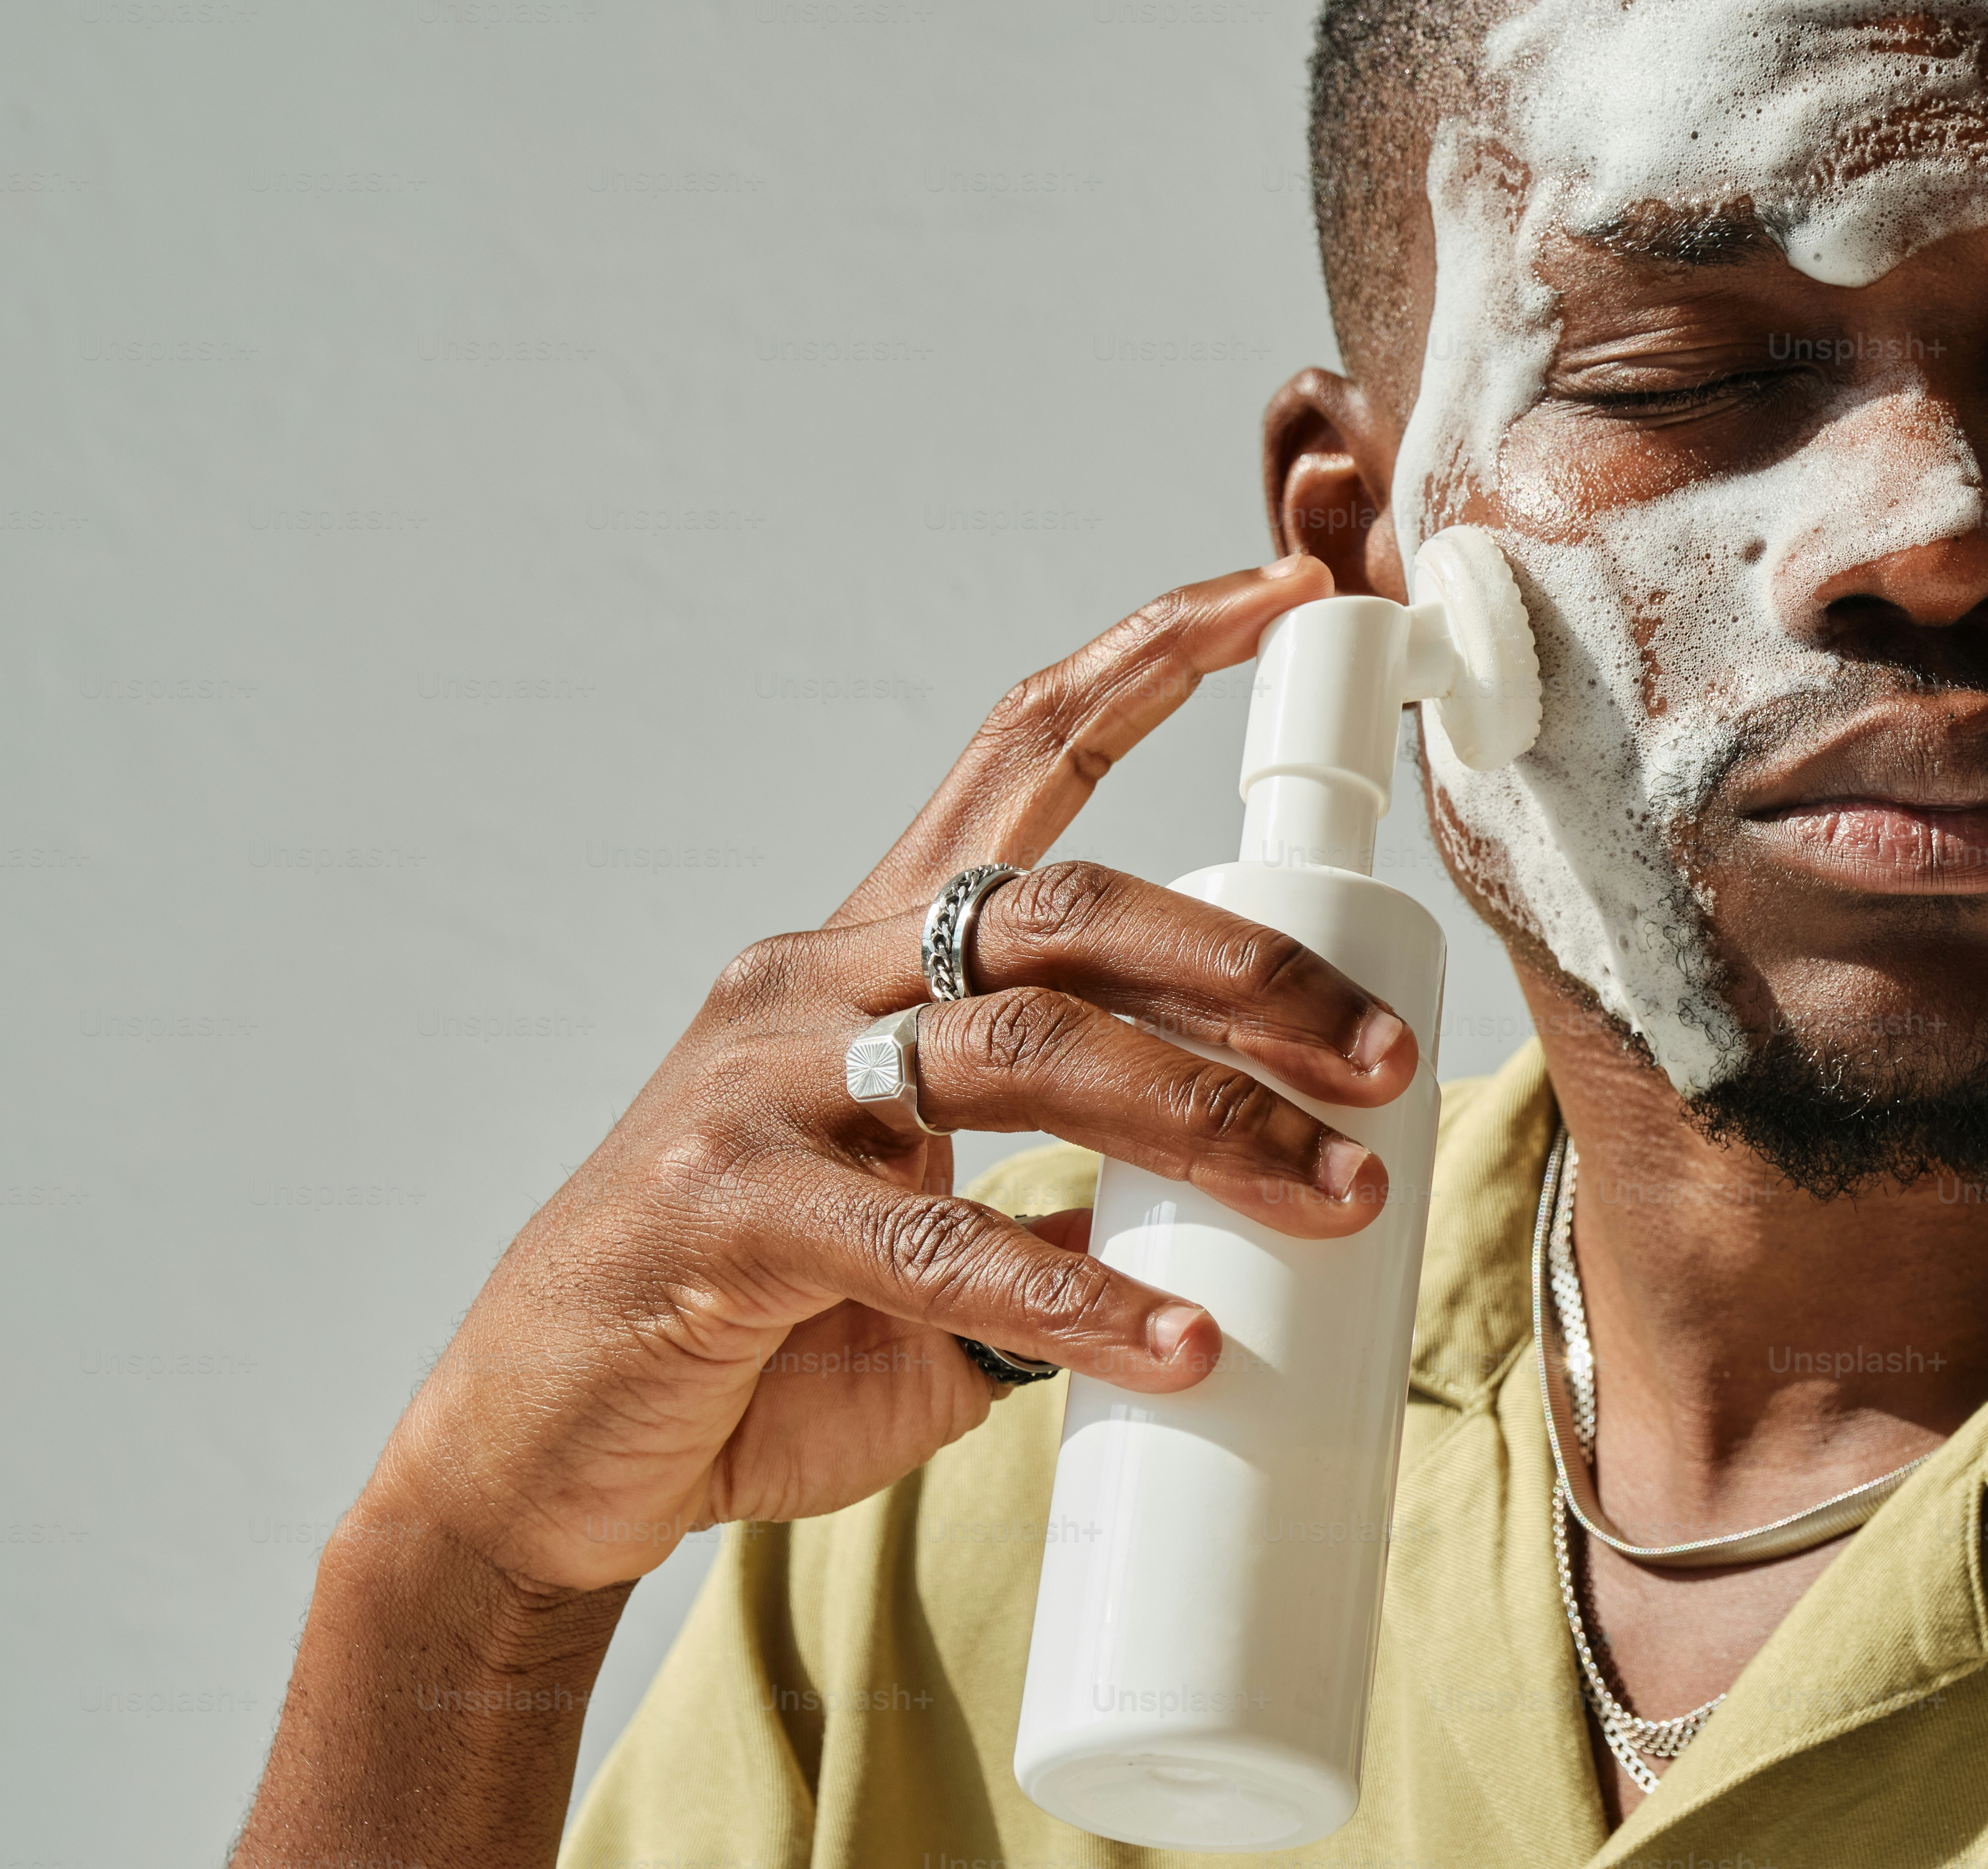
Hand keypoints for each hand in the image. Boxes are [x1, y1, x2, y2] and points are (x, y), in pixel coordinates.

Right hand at [367, 551, 1414, 1594]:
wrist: (540, 1456)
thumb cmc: (752, 1336)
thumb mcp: (919, 1240)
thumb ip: (1051, 1215)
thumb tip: (1215, 1254)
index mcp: (872, 954)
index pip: (1021, 753)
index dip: (1152, 657)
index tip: (1287, 589)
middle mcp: (815, 984)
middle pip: (1066, 909)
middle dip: (1246, 967)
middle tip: (1389, 1056)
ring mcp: (763, 1093)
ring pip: (1028, 1050)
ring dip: (1208, 1120)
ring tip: (1339, 1195)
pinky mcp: (730, 1220)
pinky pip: (941, 1242)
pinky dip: (1081, 1294)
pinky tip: (1185, 1346)